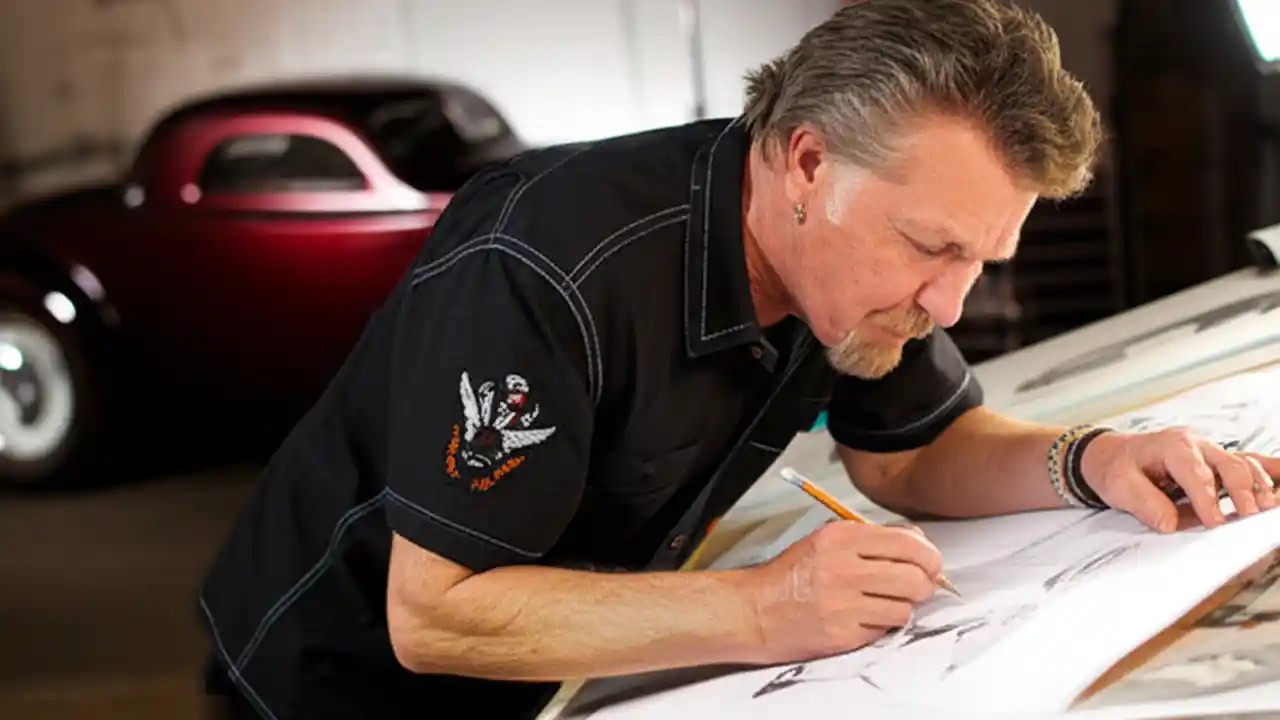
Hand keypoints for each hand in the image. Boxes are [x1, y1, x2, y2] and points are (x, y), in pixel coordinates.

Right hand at [745, 521, 942, 664]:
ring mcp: (843, 604)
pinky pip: (884, 629)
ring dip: (901, 607)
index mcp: (841, 538)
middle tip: (917, 587)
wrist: (756, 610)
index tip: (930, 564)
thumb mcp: (826, 541)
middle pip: (914, 577)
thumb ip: (870, 539)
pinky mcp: (842, 634)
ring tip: (883, 603)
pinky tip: (864, 618)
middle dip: (924, 584)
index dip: (928, 556)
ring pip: (904, 608)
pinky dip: (881, 625)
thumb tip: (918, 544)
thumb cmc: (792, 576)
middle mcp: (843, 568)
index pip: (907, 543)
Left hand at [1081, 428, 1279, 532]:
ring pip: (1243, 463)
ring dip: (1258, 485)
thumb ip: (1143, 503)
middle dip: (1241, 492)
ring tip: (1265, 509)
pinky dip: (1268, 470)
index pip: (1196, 474)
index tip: (1215, 523)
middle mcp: (1195, 445)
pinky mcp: (1216, 462)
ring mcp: (1209, 452)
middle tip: (1246, 518)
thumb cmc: (1116, 467)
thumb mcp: (1117, 485)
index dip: (1207, 500)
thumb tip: (1170, 523)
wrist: (1111, 455)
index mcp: (1172, 447)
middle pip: (1229, 465)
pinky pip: (1248, 462)